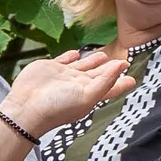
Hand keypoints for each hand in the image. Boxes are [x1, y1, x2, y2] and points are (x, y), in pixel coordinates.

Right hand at [1, 47, 135, 136]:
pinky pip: (64, 60)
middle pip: (98, 74)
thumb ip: (107, 80)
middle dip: (109, 69)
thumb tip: (122, 66)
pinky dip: (70, 56)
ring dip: (93, 60)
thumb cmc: (57, 106)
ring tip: (102, 55)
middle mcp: (78, 85)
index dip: (121, 82)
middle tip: (120, 62)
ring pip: (83, 65)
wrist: (27, 107)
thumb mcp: (88, 95)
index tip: (133, 78)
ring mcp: (64, 76)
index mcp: (89, 93)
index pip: (110, 86)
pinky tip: (76, 53)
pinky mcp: (50, 68)